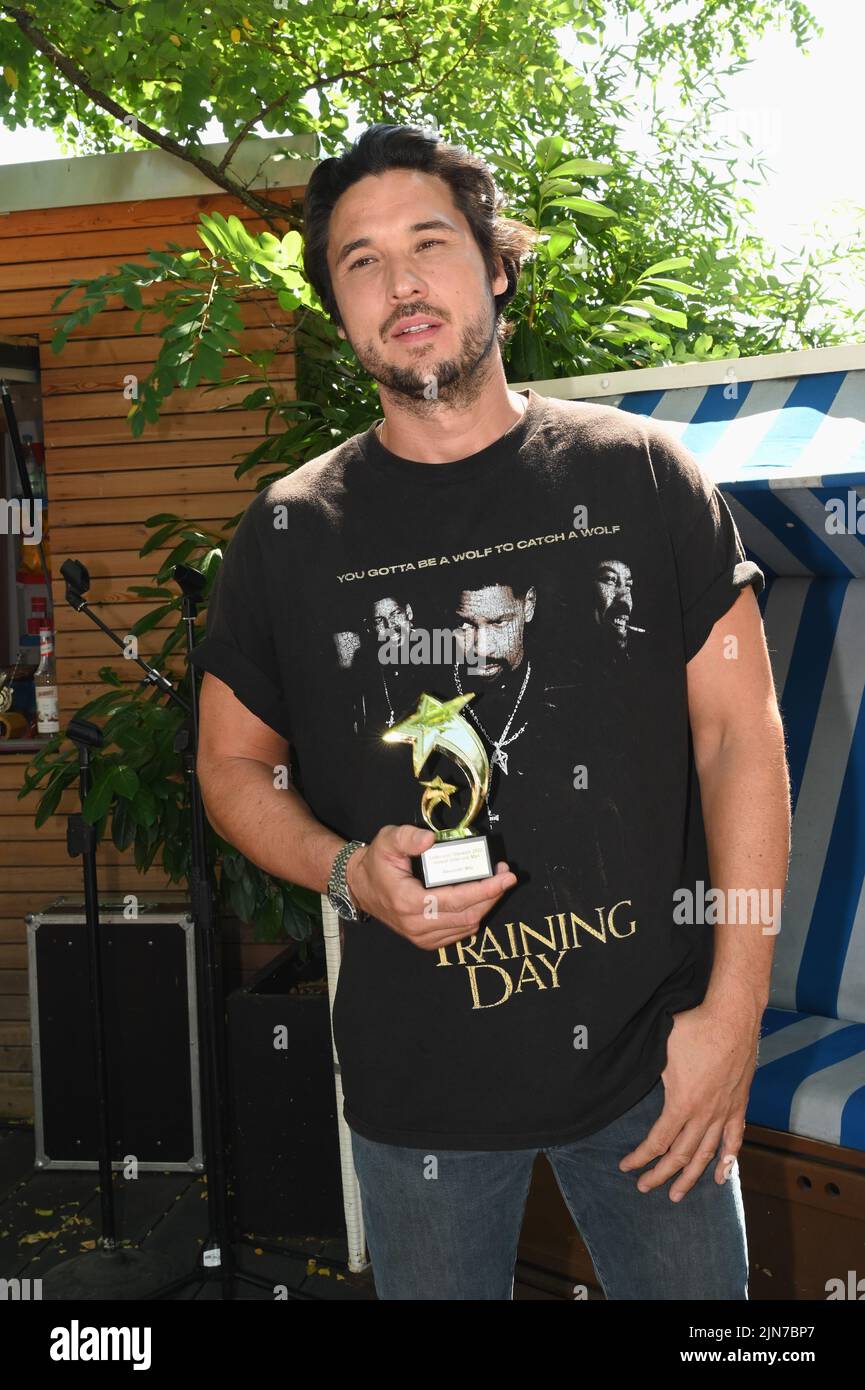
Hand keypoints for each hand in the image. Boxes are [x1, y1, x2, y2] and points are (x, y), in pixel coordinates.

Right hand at [345, 824, 516, 949]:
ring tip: (496, 882)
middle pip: (468, 915)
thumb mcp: (387, 840)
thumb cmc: (377, 862)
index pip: (456, 900)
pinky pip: (459, 932)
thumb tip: (430, 839)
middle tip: (505, 874)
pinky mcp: (426, 941)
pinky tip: (479, 898)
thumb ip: (407, 837)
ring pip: (467, 926)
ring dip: (486, 905)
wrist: (361, 887)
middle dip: (492, 895)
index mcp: (408, 901)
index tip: (507, 877)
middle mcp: (416, 925)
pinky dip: (474, 915)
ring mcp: (421, 937)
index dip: (486, 889)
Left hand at [617, 1000, 760, 1200]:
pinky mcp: (739, 1104)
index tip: (626, 1166)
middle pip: (680, 1155)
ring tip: (678, 1195)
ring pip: (707, 1155)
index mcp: (681, 1104)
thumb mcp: (661, 1049)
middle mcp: (704, 1115)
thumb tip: (627, 1076)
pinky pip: (735, 1140)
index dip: (640, 1157)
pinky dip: (728, 1162)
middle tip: (644, 1188)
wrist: (731, 1017)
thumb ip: (648, 1071)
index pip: (657, 1141)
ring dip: (691, 1177)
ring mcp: (724, 1112)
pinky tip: (723, 1178)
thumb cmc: (694, 1028)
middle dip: (660, 1175)